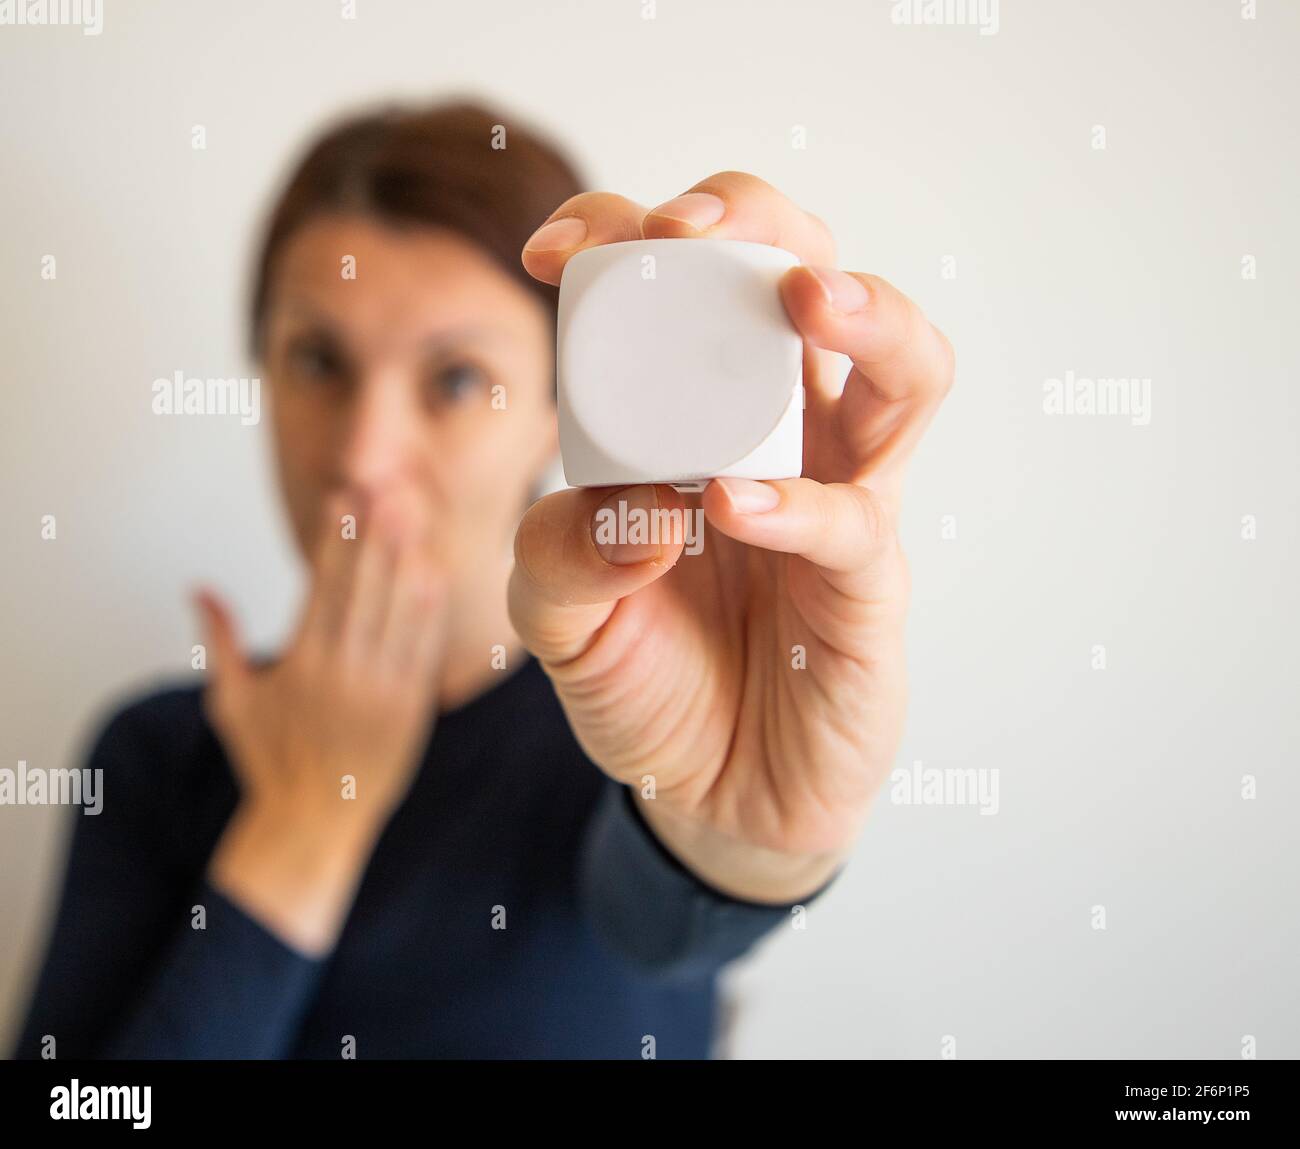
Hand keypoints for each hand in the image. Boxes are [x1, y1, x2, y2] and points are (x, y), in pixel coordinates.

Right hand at [198, 483, 448, 952]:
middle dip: (374, 538)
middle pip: (363, 591)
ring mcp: (382, 691)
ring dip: (406, 562)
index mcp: (300, 665)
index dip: (334, 540)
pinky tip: (434, 575)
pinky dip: (430, 612)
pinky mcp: (412, 708)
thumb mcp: (232, 701)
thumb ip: (220, 640)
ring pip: (399, 614)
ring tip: (413, 518)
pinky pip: (424, 650)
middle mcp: (343, 674)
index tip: (341, 499)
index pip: (321, 587)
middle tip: (385, 489)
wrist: (312, 821)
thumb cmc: (267, 758)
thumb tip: (199, 588)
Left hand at [513, 172, 953, 903]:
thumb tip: (637, 501)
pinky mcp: (870, 583)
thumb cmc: (647, 678)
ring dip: (866, 312)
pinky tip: (737, 505)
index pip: (681, 285)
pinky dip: (800, 503)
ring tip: (805, 299)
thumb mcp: (559, 618)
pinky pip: (856, 521)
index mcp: (694, 414)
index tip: (556, 250)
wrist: (713, 794)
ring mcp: (842, 497)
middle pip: (807, 276)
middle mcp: (781, 433)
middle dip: (755, 224)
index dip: (624, 236)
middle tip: (687, 234)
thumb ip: (559, 554)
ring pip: (901, 370)